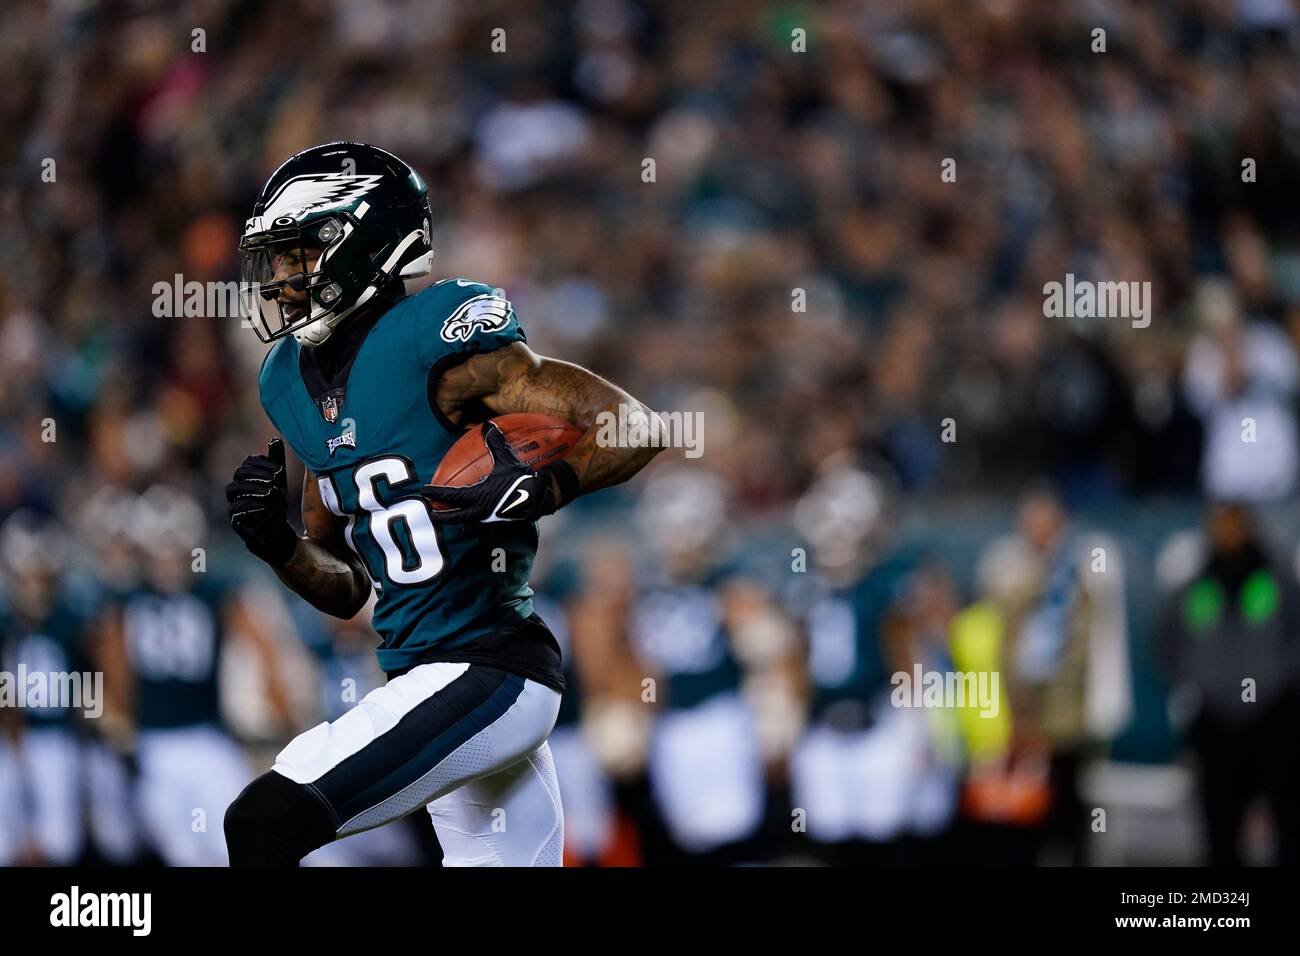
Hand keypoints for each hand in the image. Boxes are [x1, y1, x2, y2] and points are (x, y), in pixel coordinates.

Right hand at [226, 437, 297, 565]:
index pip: (247, 464)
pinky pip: (234, 511)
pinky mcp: (235, 521)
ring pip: (232, 489)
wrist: (276, 531)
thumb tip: (275, 439)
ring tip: (271, 493)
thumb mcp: (279, 482)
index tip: (279, 470)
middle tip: (275, 480)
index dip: (262, 465)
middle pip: (238, 474)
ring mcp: (233, 505)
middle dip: (257, 475)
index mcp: (246, 479)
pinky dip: (248, 506)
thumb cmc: (275, 504)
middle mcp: (236, 491)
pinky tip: (263, 506)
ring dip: (253, 488)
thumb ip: (276, 461)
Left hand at [421, 422, 569, 523]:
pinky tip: (473, 518)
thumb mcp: (507, 460)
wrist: (540, 498)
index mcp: (477, 495)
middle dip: (441, 514)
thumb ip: (496, 443)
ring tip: (449, 517)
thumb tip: (488, 425)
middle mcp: (479, 510)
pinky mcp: (498, 522)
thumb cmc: (522, 480)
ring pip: (467, 521)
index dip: (436, 493)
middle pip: (454, 516)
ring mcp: (488, 518)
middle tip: (431, 511)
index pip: (450, 495)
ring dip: (456, 519)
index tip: (425, 491)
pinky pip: (480, 523)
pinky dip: (472, 521)